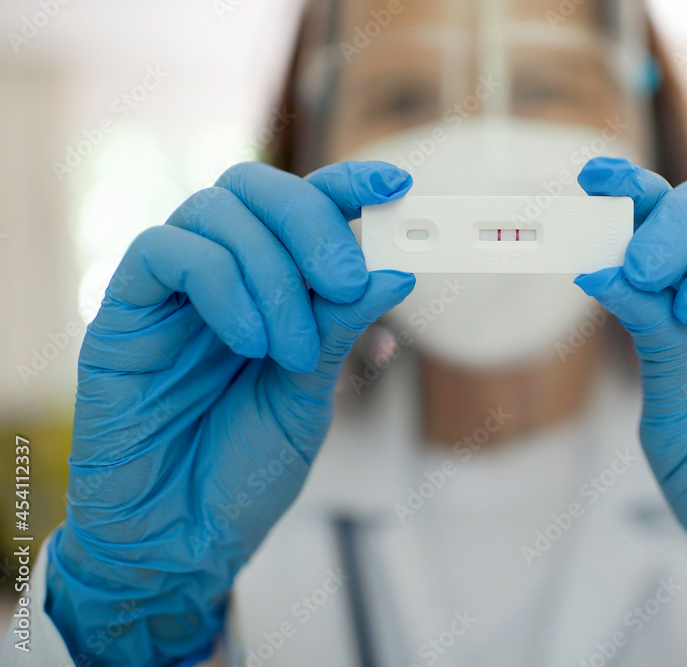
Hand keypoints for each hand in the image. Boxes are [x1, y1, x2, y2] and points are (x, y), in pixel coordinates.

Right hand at [45, 161, 414, 665]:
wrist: (181, 540)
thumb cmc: (245, 471)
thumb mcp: (312, 395)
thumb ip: (342, 327)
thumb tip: (396, 268)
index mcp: (270, 291)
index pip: (303, 208)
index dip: (348, 185)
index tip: (396, 186)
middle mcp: (220, 278)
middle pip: (256, 189)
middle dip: (311, 221)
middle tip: (345, 280)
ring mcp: (171, 293)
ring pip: (213, 213)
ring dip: (271, 272)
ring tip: (292, 350)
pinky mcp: (123, 313)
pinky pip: (163, 253)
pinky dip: (219, 283)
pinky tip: (248, 342)